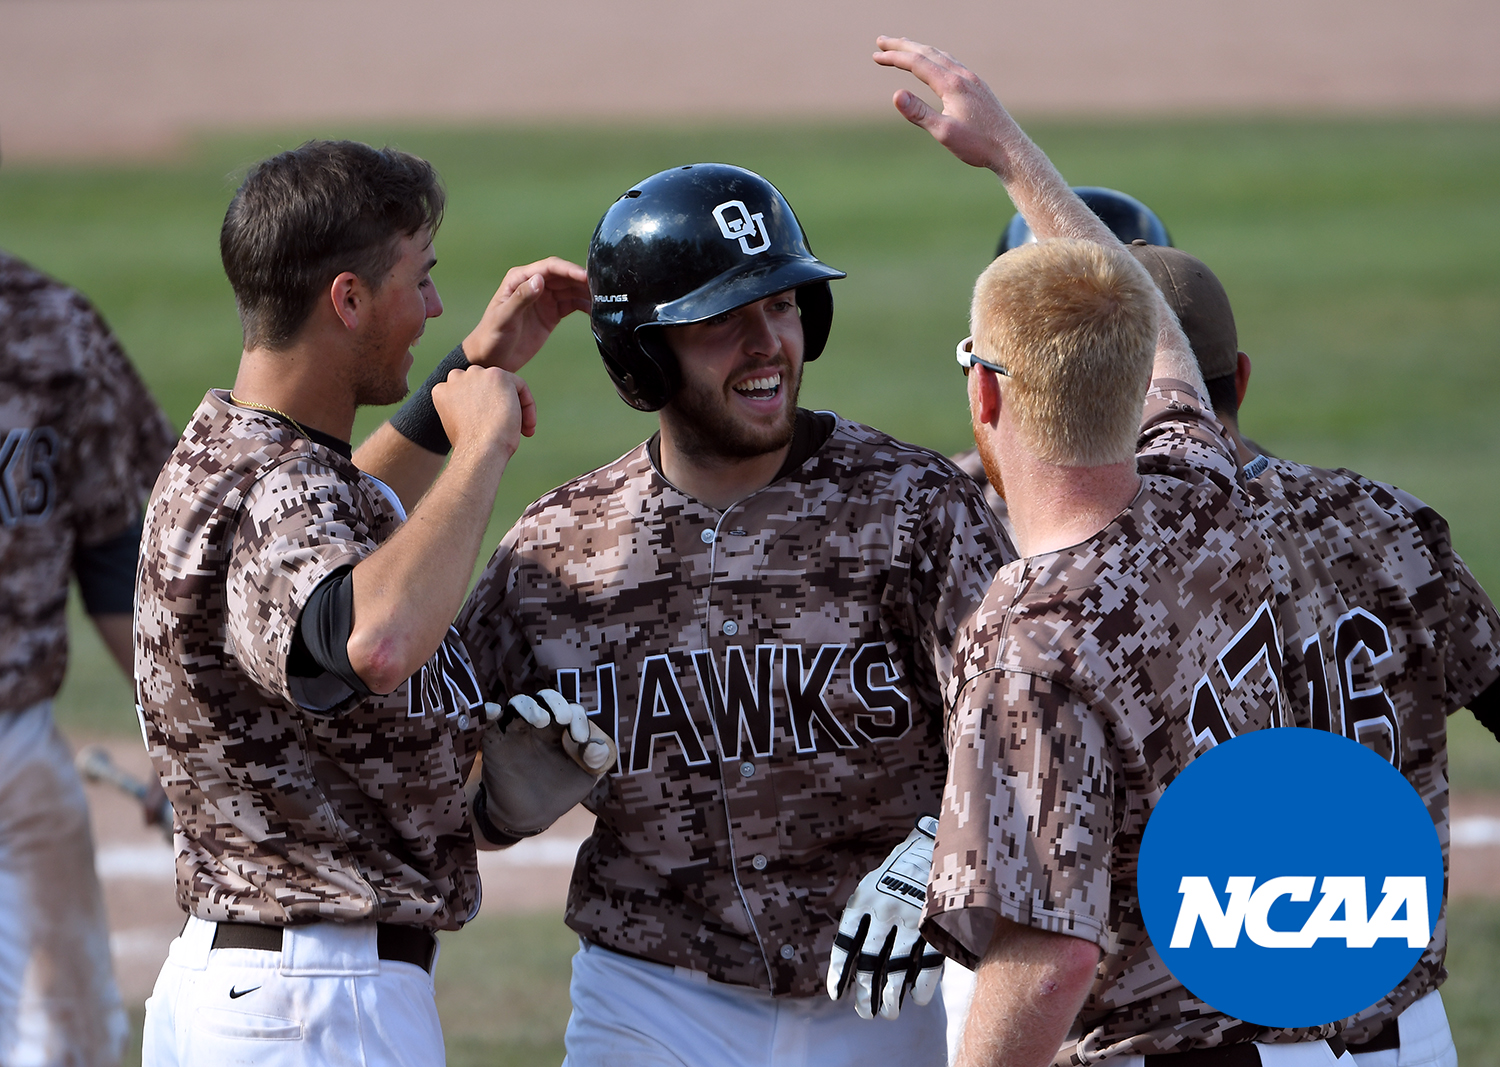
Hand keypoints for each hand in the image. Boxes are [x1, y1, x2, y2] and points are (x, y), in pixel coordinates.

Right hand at [430, 364, 535, 458]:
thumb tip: (485, 412)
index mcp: (442, 391)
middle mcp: (456, 378)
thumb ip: (468, 412)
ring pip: (504, 386)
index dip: (483, 410)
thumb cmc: (472, 448)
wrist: (480, 450)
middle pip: (485, 385)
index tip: (491, 429)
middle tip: (509, 428)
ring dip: (515, 406)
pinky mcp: (497, 375)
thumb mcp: (461, 428)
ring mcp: (476, 374)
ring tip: (522, 429)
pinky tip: (527, 426)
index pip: (468, 392)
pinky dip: (528, 406)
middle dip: (498, 404)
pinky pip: (520, 386)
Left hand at [462, 258, 591, 372]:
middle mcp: (534, 285)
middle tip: (603, 288)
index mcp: (520, 279)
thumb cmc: (492, 337)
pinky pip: (572, 304)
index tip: (586, 277)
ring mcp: (544, 299)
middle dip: (583, 280)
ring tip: (605, 299)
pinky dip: (585, 306)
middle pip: (564, 276)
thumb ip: (521, 298)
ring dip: (587, 292)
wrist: (492, 359)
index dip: (569, 270)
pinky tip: (596, 310)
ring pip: (571, 289)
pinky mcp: (551, 313)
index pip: (550, 268)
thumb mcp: (504, 318)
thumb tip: (540, 280)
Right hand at [477, 690, 616, 840]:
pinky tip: (495, 711)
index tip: (580, 740)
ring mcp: (515, 732)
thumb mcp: (584, 778)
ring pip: (519, 703)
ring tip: (541, 720)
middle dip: (555, 703)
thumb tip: (598, 747)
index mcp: (561, 730)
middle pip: (545, 698)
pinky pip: (488, 721)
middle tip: (563, 718)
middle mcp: (538, 726)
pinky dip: (489, 711)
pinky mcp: (494, 743)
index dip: (579, 719)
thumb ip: (596, 761)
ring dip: (529, 706)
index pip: (572, 711)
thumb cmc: (558, 793)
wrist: (529, 817)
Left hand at [827, 816, 945, 1019]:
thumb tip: (850, 962)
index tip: (835, 995)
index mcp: (864, 900)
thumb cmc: (895, 875)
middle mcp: (885, 911)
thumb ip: (860, 918)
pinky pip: (928, 965)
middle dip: (864, 992)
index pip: (845, 944)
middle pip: (868, 962)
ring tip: (887, 1012)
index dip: (838, 972)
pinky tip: (917, 1000)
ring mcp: (912, 919)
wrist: (933, 848)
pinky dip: (923, 987)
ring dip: (890, 996)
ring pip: (896, 969)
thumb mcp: (870, 886)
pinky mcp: (936, 925)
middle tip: (864, 1012)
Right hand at [872, 37, 1018, 175]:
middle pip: (927, 52)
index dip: (894, 57)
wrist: (1011, 149)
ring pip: (941, 55)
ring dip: (919, 49)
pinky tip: (934, 64)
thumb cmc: (978, 144)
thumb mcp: (944, 132)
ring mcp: (972, 79)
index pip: (917, 63)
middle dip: (902, 46)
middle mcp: (963, 76)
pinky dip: (935, 57)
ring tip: (904, 47)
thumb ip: (919, 113)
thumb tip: (896, 94)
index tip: (876, 55)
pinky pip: (952, 63)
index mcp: (952, 84)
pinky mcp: (978, 86)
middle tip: (881, 41)